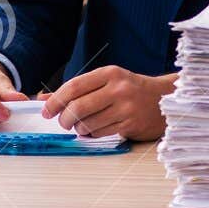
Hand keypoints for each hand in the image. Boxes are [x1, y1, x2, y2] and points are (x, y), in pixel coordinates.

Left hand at [40, 65, 175, 141]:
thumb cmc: (131, 90)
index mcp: (109, 73)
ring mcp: (125, 107)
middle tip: (62, 123)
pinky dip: (92, 134)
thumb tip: (43, 99)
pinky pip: (100, 133)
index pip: (74, 86)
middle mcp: (118, 88)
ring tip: (82, 125)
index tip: (46, 111)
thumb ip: (77, 89)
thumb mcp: (107, 82)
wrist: (165, 100)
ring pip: (88, 123)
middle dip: (64, 119)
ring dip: (79, 128)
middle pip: (78, 107)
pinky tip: (95, 129)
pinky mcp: (130, 124)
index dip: (55, 101)